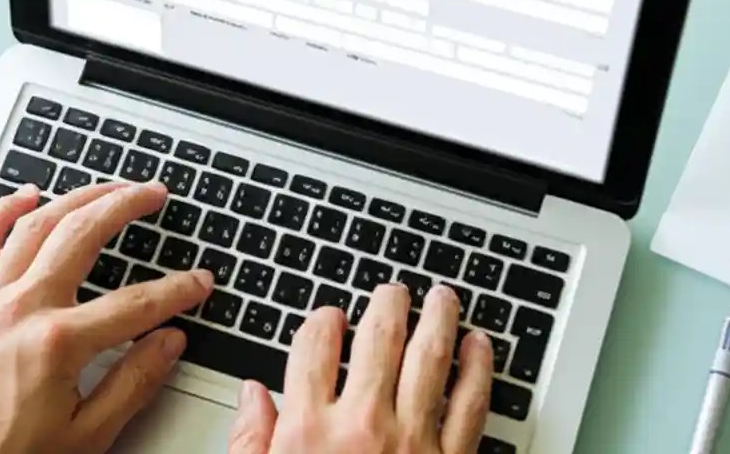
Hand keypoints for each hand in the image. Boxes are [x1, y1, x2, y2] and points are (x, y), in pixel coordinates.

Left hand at [0, 181, 213, 453]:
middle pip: (84, 235)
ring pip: (35, 226)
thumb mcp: (84, 438)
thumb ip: (132, 384)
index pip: (136, 304)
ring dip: (76, 197)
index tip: (198, 281)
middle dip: (126, 205)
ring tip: (107, 186)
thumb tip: (167, 345)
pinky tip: (26, 197)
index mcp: (57, 344)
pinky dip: (2, 212)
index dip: (176, 290)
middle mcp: (20, 311)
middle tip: (154, 194)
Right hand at [228, 283, 494, 453]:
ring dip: (438, 319)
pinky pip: (471, 404)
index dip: (323, 321)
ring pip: (430, 358)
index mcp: (308, 432)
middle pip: (377, 340)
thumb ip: (250, 442)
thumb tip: (252, 396)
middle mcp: (362, 427)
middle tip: (394, 290)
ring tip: (442, 297)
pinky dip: (479, 368)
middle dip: (387, 305)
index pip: (314, 348)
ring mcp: (412, 442)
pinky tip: (480, 347)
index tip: (330, 316)